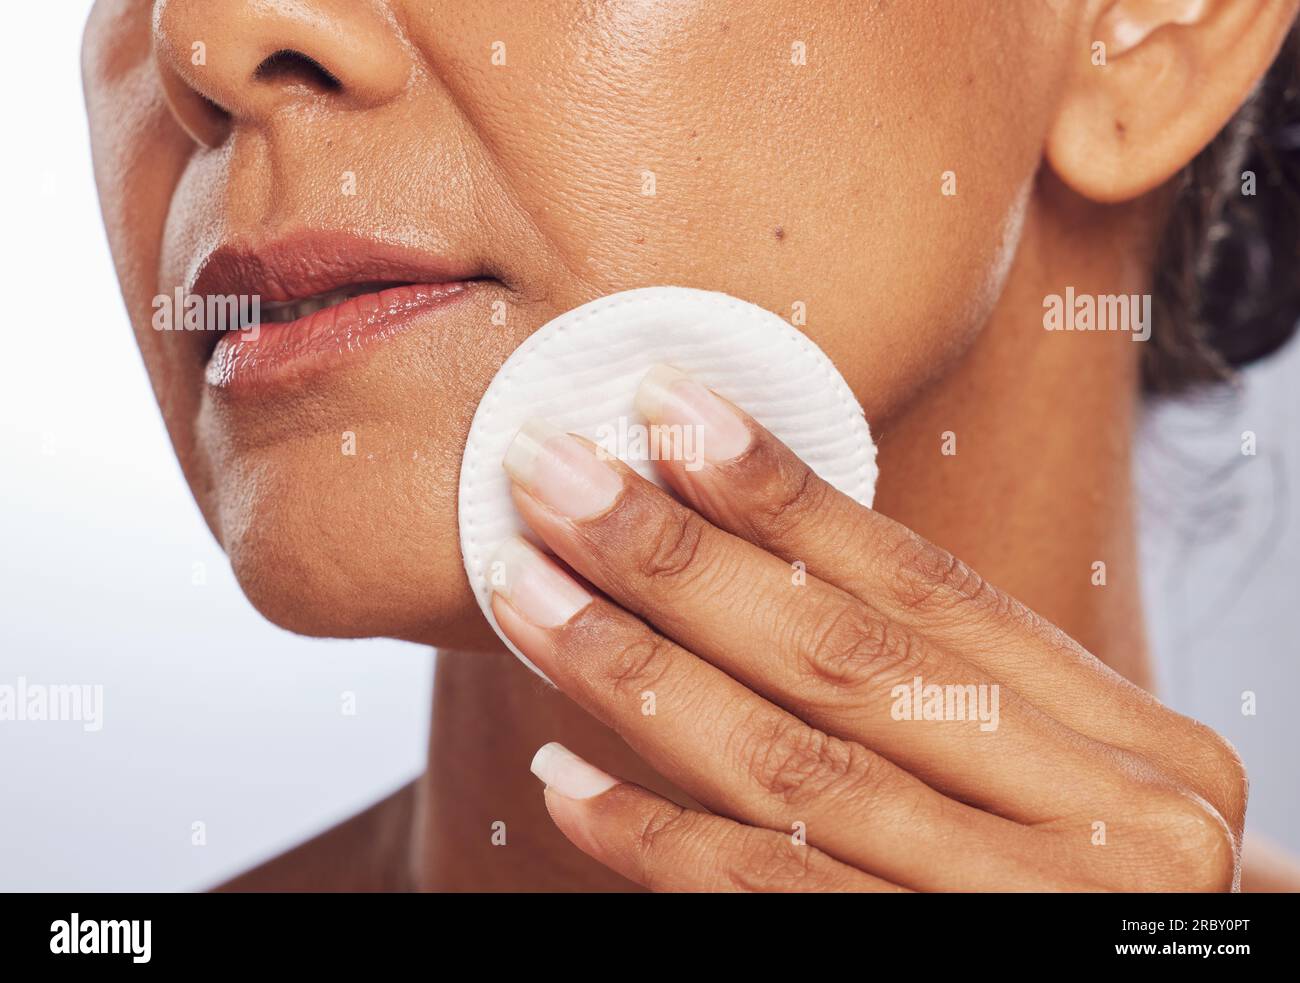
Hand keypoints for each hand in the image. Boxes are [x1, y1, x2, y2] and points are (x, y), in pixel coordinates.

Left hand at [489, 364, 1246, 891]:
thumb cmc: (1099, 893)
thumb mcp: (1071, 782)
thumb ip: (953, 696)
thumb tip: (749, 559)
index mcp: (1135, 746)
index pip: (928, 588)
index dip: (786, 492)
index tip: (670, 407)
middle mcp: (1102, 825)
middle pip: (845, 657)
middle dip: (678, 557)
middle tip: (555, 475)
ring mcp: (1020, 914)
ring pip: (791, 767)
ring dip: (635, 671)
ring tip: (527, 590)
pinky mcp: (929, 975)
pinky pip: (770, 898)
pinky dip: (656, 835)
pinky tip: (566, 777)